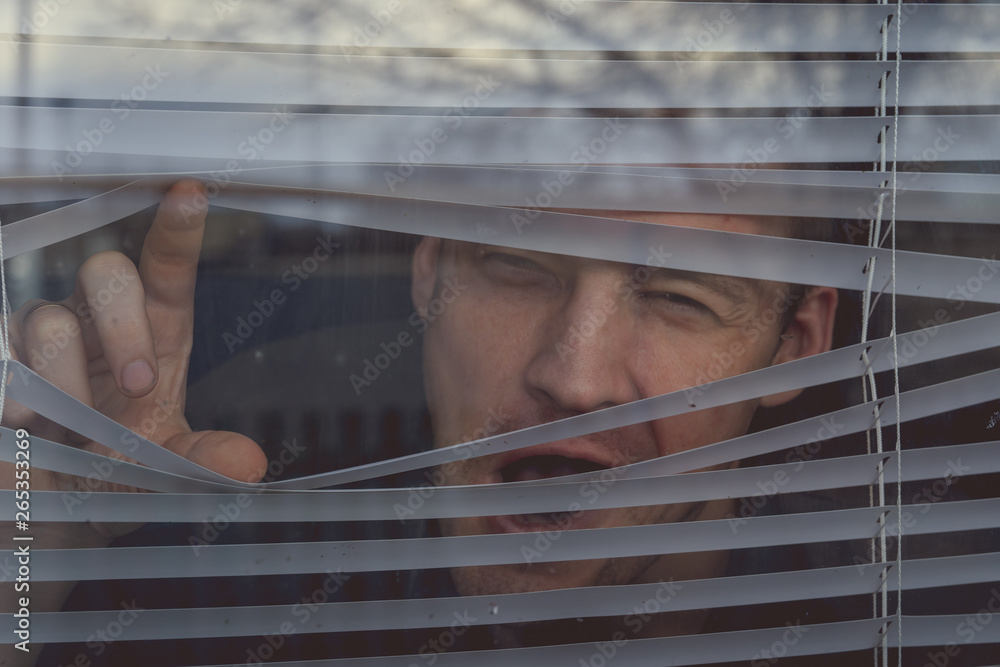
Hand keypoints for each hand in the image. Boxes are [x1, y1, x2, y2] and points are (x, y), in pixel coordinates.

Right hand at [1, 180, 266, 548]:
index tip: (191, 191)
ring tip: (69, 428)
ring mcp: (40, 333)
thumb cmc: (116, 470)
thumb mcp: (165, 467)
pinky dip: (15, 392)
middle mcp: (97, 320)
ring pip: (49, 319)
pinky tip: (24, 422)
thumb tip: (250, 465)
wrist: (50, 506)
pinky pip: (0, 351)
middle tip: (139, 386)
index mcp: (153, 333)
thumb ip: (204, 461)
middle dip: (125, 326)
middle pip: (107, 272)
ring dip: (67, 381)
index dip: (177, 231)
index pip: (166, 270)